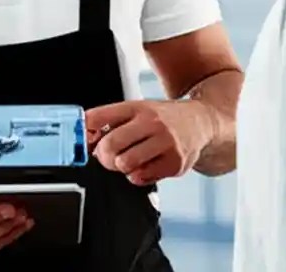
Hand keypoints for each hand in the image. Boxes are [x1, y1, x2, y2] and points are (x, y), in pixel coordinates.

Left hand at [85, 100, 216, 185]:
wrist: (200, 123)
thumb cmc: (162, 119)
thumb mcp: (136, 110)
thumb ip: (110, 121)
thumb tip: (86, 139)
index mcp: (137, 107)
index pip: (99, 117)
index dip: (85, 131)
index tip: (85, 139)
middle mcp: (152, 122)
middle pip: (110, 144)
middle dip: (103, 155)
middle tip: (107, 156)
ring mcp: (165, 143)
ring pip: (125, 163)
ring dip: (121, 166)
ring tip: (128, 160)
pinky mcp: (175, 163)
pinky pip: (141, 177)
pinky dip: (137, 175)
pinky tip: (145, 165)